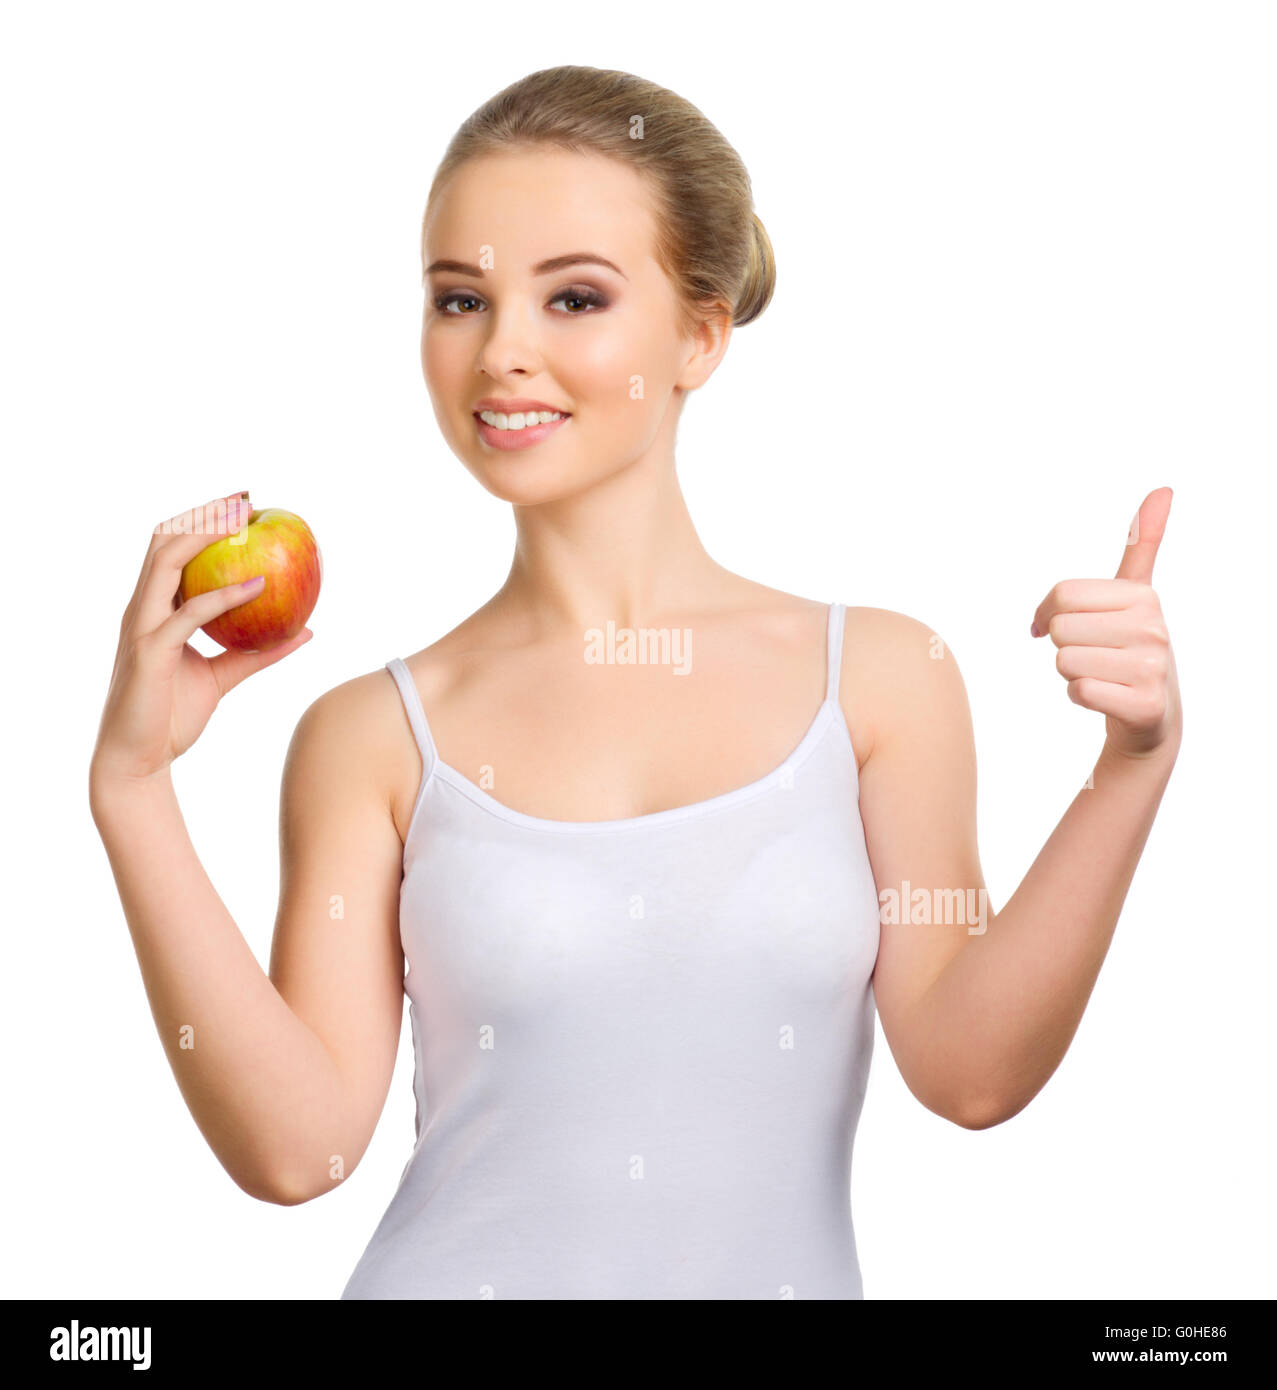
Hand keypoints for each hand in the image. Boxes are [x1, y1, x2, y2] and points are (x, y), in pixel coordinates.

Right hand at [90, 492, 312, 788]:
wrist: (141, 761)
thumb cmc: (172, 718)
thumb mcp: (223, 677)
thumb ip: (258, 653)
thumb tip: (304, 632)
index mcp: (154, 611)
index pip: (171, 551)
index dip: (202, 523)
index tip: (242, 503)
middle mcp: (142, 611)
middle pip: (164, 542)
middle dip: (203, 514)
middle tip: (245, 496)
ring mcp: (142, 628)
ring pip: (166, 563)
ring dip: (205, 535)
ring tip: (245, 520)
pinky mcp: (150, 651)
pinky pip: (191, 613)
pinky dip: (226, 596)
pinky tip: (260, 585)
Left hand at [1030, 487, 1180, 759]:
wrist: (1151, 716)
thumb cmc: (1130, 648)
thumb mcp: (1135, 594)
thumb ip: (1142, 544)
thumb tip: (1163, 489)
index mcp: (1143, 595)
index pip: (1061, 595)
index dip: (1047, 614)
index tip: (1064, 625)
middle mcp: (1154, 627)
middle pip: (1059, 629)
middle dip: (1065, 645)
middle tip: (1096, 655)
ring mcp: (1152, 667)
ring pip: (1064, 661)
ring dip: (1073, 672)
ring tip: (1103, 674)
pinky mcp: (1144, 704)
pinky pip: (1078, 691)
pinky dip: (1080, 697)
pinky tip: (1106, 696)